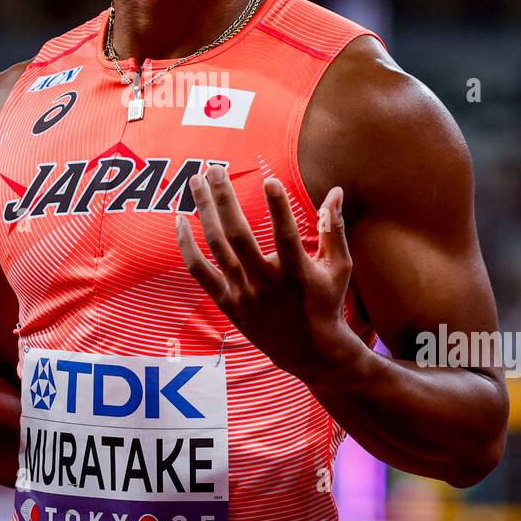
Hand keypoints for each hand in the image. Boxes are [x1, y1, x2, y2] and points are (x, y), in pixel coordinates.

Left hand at [174, 164, 360, 380]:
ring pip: (216, 246)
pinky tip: (180, 219)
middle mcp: (266, 285)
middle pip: (239, 237)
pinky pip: (199, 269)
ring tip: (195, 180)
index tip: (270, 180)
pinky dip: (186, 244)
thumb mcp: (339, 267)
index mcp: (298, 274)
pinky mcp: (227, 303)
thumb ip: (333, 228)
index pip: (285, 237)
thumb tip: (335, 190)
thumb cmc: (327, 302)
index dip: (279, 209)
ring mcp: (243, 294)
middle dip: (224, 199)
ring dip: (203, 210)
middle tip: (215, 169)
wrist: (309, 352)